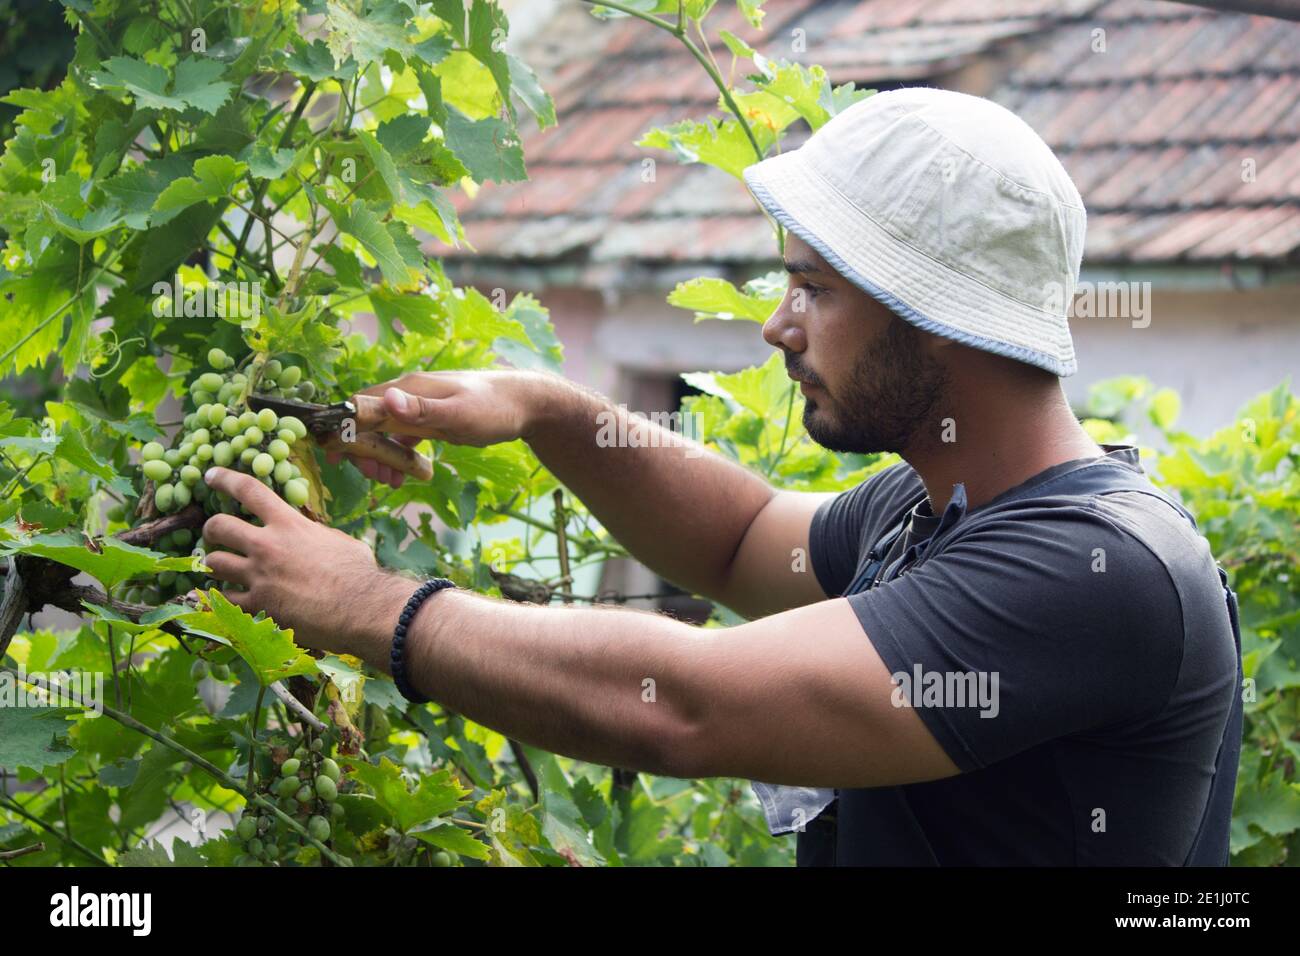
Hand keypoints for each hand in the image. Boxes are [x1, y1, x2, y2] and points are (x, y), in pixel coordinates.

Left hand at [200, 467, 411, 655]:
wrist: (360, 608)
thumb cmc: (359, 573)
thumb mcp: (339, 541)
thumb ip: (316, 534)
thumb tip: (313, 535)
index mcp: (290, 524)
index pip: (249, 490)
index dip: (225, 479)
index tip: (211, 476)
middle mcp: (268, 545)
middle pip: (218, 525)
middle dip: (210, 529)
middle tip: (213, 535)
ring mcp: (259, 576)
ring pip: (214, 563)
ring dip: (215, 565)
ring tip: (221, 570)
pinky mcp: (257, 605)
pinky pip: (222, 599)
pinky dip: (221, 599)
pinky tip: (223, 599)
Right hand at [325, 370, 556, 487]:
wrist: (526, 403)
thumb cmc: (493, 408)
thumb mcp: (458, 415)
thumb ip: (422, 411)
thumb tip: (387, 401)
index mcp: (409, 388)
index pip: (360, 405)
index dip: (343, 429)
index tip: (336, 456)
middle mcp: (409, 393)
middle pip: (368, 421)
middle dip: (362, 450)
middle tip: (372, 476)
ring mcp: (420, 406)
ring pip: (385, 431)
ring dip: (380, 456)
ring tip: (389, 481)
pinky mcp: (431, 418)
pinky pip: (403, 436)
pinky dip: (398, 455)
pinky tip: (404, 474)